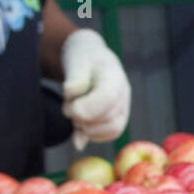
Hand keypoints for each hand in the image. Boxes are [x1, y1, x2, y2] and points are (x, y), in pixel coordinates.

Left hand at [60, 29, 130, 149]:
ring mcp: (124, 109)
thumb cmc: (82, 59)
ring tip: (75, 112)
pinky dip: (92, 134)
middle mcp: (124, 94)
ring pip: (111, 129)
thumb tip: (76, 114)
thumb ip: (73, 87)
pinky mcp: (118, 121)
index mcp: (113, 75)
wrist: (93, 58)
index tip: (73, 108)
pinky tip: (81, 124)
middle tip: (69, 106)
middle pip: (108, 117)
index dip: (88, 108)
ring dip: (87, 126)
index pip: (108, 97)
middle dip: (82, 117)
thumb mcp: (74, 64)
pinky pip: (109, 135)